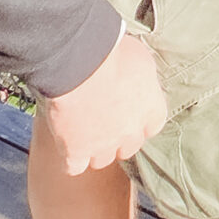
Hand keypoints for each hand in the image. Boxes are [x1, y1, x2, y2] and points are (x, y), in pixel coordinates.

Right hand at [44, 29, 167, 173]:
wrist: (80, 62)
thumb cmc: (111, 52)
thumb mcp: (140, 59)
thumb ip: (142, 79)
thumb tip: (137, 77)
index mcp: (151, 108)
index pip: (152, 126)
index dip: (139, 121)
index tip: (128, 111)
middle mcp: (131, 131)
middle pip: (128, 147)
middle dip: (117, 137)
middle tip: (103, 120)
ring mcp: (103, 145)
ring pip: (102, 159)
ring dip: (93, 148)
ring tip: (82, 129)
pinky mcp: (76, 152)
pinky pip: (74, 167)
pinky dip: (69, 158)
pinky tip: (65, 143)